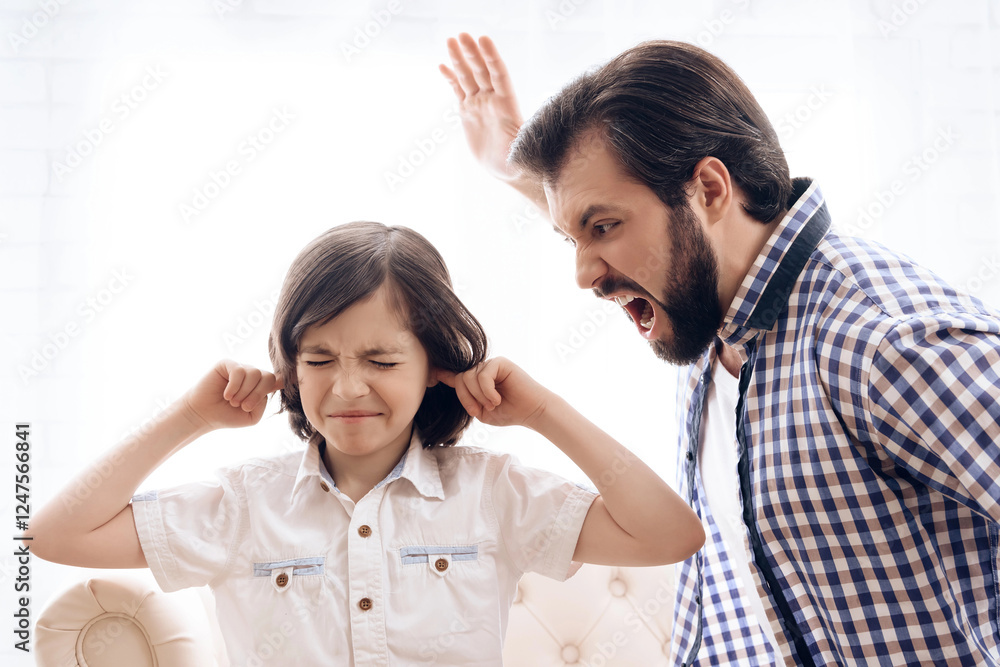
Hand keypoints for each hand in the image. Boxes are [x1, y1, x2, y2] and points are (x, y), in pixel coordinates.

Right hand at [181, 360, 283, 431]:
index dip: (289, 378)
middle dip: (258, 394)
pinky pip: (240, 371)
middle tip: (244, 406)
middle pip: (268, 377)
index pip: (279, 379)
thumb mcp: (252, 416)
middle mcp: (253, 375)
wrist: (204, 415)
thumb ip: (264, 402)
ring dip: (244, 392)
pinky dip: (234, 386)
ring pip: (255, 373)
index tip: (295, 379)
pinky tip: (226, 395)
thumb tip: (273, 384)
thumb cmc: (228, 415)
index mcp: (261, 387)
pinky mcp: (227, 364)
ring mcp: (241, 368)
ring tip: (233, 402)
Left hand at [436, 357, 548, 429]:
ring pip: (469, 378)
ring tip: (493, 404)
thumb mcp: (481, 410)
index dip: (442, 374)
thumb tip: (452, 384)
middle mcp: (482, 370)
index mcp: (476, 381)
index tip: (430, 375)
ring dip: (479, 396)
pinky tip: (497, 398)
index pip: (455, 376)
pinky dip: (487, 391)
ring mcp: (490, 364)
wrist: (531, 412)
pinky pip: (482, 376)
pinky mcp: (500, 362)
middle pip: (460, 379)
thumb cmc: (508, 412)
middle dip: (466, 398)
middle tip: (480, 410)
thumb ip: (467, 399)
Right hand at [440, 33, 523, 182]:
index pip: (499, 74)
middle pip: (481, 70)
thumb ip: (522, 147)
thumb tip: (525, 145)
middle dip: (472, 53)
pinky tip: (442, 65)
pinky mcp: (468, 111)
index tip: (483, 39)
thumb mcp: (521, 154)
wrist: (505, 167)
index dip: (491, 57)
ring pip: (468, 76)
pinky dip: (451, 77)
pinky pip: (458, 90)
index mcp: (507, 105)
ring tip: (450, 40)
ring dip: (459, 59)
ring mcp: (480, 103)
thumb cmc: (518, 162)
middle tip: (461, 35)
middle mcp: (493, 100)